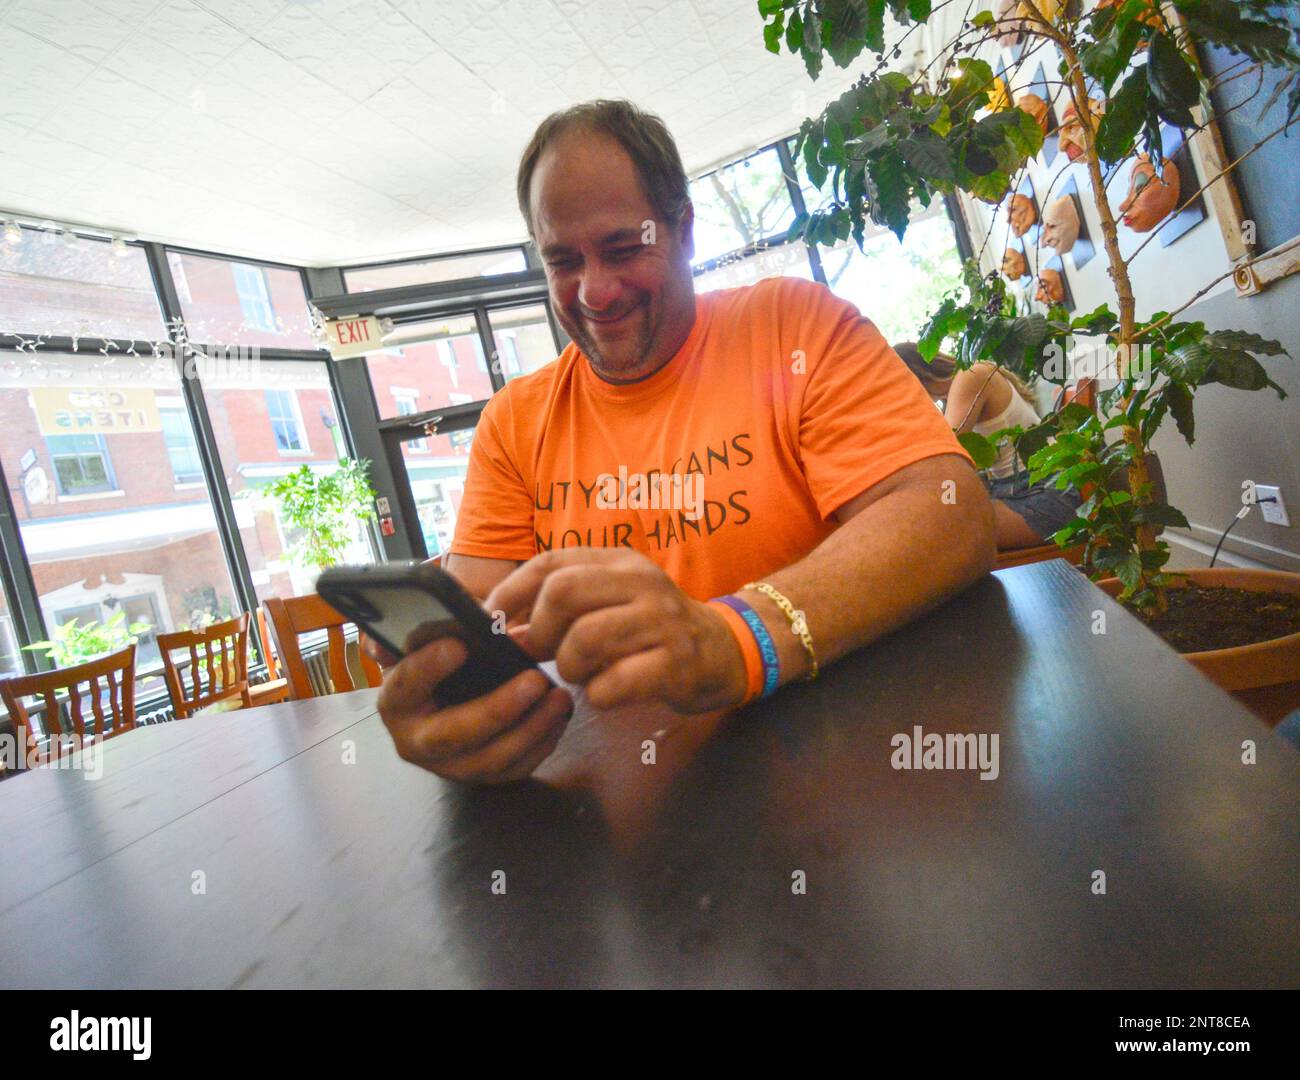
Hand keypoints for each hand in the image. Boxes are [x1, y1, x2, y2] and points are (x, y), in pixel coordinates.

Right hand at [367, 633, 573, 783]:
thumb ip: (444, 624)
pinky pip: (512, 770)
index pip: (406, 684)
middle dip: (497, 709)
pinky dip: (540, 745)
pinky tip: (558, 717)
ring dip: (531, 729)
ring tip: (559, 697)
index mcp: (396, 699)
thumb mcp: (433, 637)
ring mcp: (446, 765)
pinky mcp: (477, 776)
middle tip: (534, 680)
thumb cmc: (438, 658)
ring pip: (489, 759)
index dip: (429, 667)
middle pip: (453, 734)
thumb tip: (479, 618)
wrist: (442, 695)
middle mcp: (414, 739)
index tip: (458, 646)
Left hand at [485, 548, 747, 712]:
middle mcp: (641, 582)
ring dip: (570, 667)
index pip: (550, 562)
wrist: (724, 651)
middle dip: (541, 631)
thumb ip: (561, 606)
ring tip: (582, 674)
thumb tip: (502, 630)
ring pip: (585, 638)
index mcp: (619, 561)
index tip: (496, 623)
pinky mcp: (676, 664)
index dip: (512, 593)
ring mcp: (662, 621)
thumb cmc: (652, 630)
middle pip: (562, 593)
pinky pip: (614, 682)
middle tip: (547, 654)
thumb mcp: (612, 600)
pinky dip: (598, 694)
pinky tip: (606, 692)